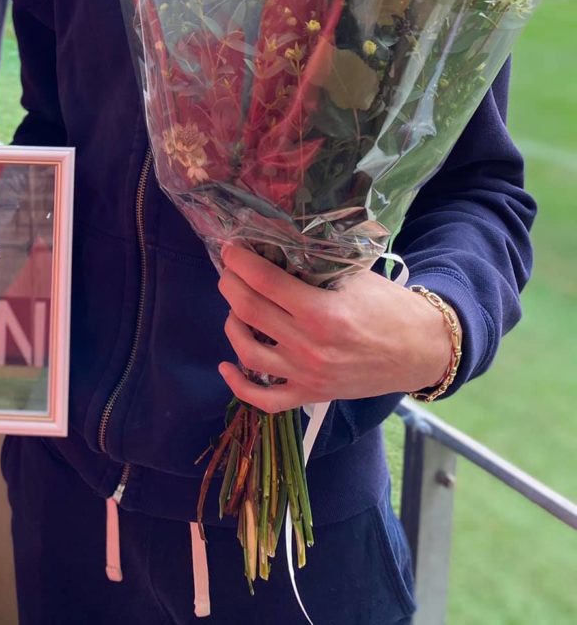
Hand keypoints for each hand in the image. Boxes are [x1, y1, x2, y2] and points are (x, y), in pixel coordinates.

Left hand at [217, 246, 452, 412]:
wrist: (421, 350)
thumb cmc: (390, 307)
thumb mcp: (355, 277)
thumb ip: (315, 267)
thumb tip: (274, 250)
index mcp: (322, 312)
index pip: (264, 281)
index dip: (240, 261)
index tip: (231, 249)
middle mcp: (310, 346)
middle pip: (249, 310)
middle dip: (230, 284)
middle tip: (229, 270)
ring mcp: (308, 375)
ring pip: (248, 351)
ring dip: (231, 323)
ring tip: (234, 307)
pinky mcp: (311, 395)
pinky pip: (265, 400)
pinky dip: (239, 385)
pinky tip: (227, 365)